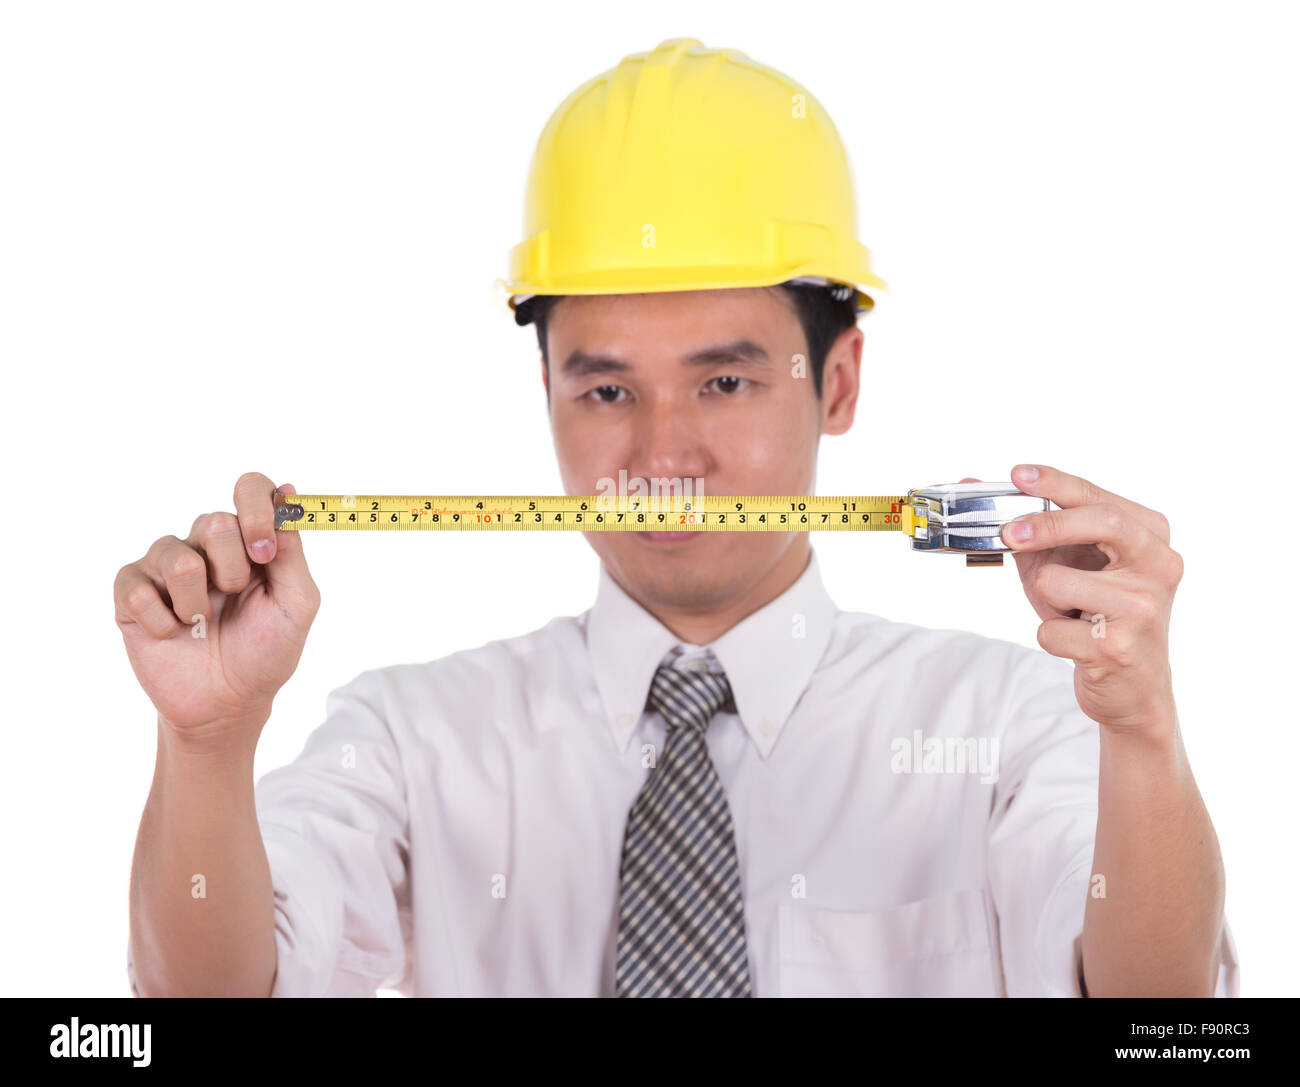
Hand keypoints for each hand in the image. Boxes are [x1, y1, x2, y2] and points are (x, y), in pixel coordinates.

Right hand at [114, 472, 320, 743]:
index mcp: (249, 541)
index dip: (256, 507)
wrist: (228, 704)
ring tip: (202, 623)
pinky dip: (161, 620)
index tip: (262, 549)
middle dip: (232, 568)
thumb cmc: (266, 652)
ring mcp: (165, 568)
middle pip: (214, 520)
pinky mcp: (131, 594)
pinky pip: (137, 588)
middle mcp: (206, 545)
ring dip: (196, 601)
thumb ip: (291, 552)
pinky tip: (172, 635)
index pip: (250, 488)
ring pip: (174, 555)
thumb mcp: (296, 605)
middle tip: (234, 597)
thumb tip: (288, 493)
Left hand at [963, 465, 1183, 734]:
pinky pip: (1050, 629)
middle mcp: (1159, 566)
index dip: (1056, 484)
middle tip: (1008, 532)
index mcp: (1151, 537)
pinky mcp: (1119, 648)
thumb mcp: (1068, 566)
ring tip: (1070, 613)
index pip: (1100, 497)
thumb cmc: (1095, 615)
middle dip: (1047, 525)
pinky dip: (1049, 635)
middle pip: (1102, 522)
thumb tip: (973, 485)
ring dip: (1044, 598)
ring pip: (1058, 581)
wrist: (1133, 688)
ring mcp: (1143, 608)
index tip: (1017, 475)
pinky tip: (1076, 644)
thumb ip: (1031, 528)